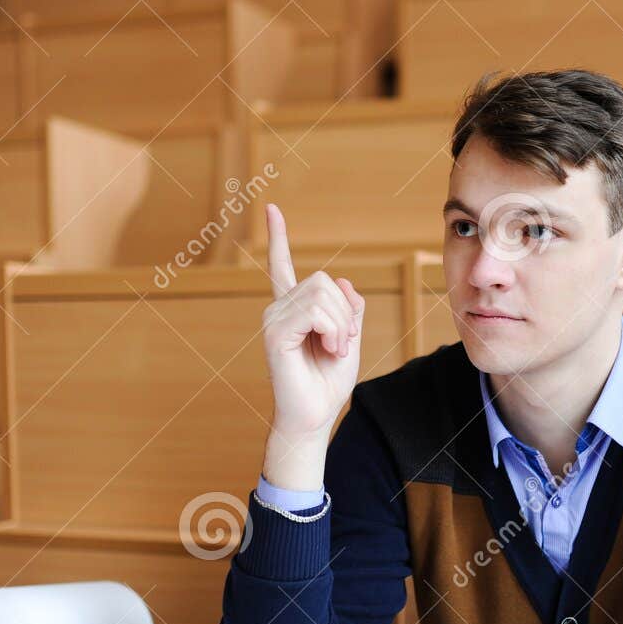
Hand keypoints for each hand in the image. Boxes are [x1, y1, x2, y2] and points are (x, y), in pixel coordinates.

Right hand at [261, 203, 366, 444]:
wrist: (315, 414)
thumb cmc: (328, 380)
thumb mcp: (350, 336)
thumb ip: (349, 307)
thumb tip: (342, 280)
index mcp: (293, 307)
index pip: (281, 265)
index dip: (278, 237)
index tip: (271, 209)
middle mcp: (278, 307)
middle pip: (324, 281)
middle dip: (345, 313)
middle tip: (341, 342)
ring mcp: (273, 318)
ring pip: (323, 295)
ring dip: (341, 325)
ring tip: (333, 349)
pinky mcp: (274, 332)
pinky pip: (315, 312)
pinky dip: (333, 331)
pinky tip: (328, 349)